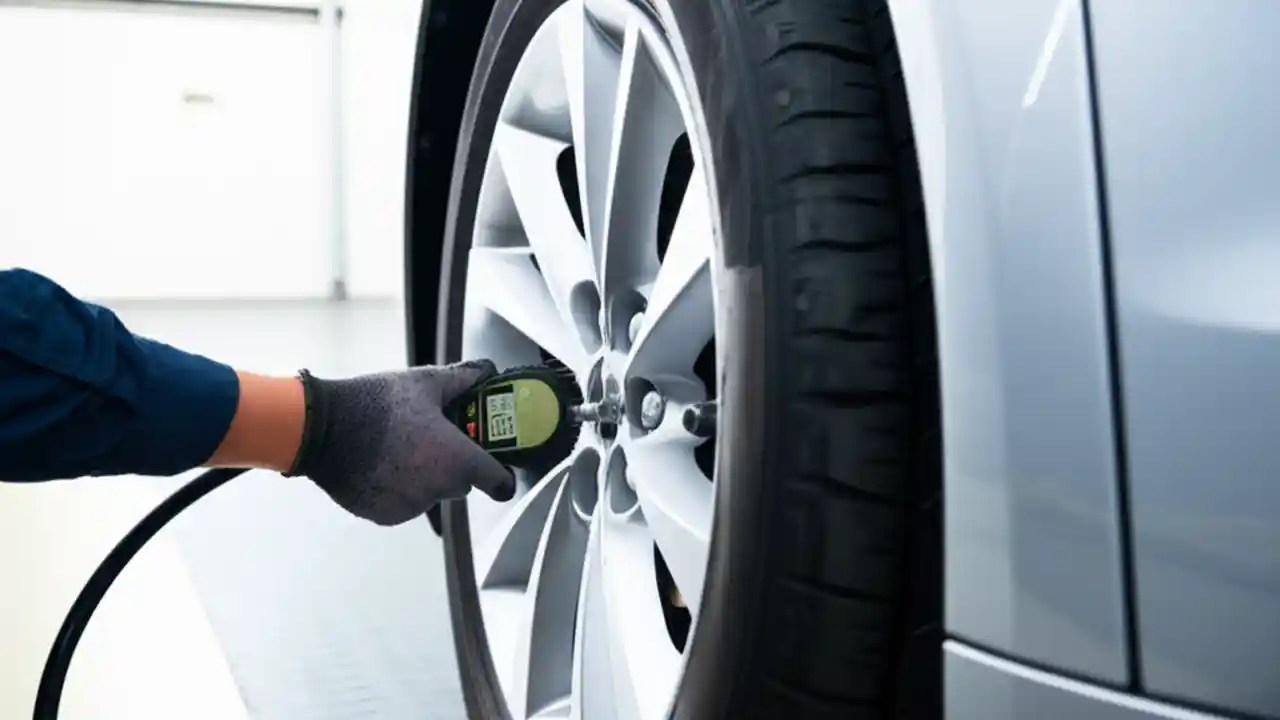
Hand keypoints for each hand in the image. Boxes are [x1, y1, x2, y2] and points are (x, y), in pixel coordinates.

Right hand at [287, 360, 515, 525]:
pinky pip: (402, 504)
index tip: (494, 467)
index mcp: (459, 460)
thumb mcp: (425, 382)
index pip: (500, 484)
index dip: (501, 475)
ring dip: (424, 479)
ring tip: (401, 449)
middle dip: (454, 467)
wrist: (324, 428)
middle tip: (433, 441)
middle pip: (462, 485)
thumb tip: (487, 370)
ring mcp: (411, 506)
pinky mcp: (385, 516)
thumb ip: (464, 379)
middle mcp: (439, 490)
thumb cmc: (380, 403)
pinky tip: (381, 465)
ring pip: (430, 494)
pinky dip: (397, 490)